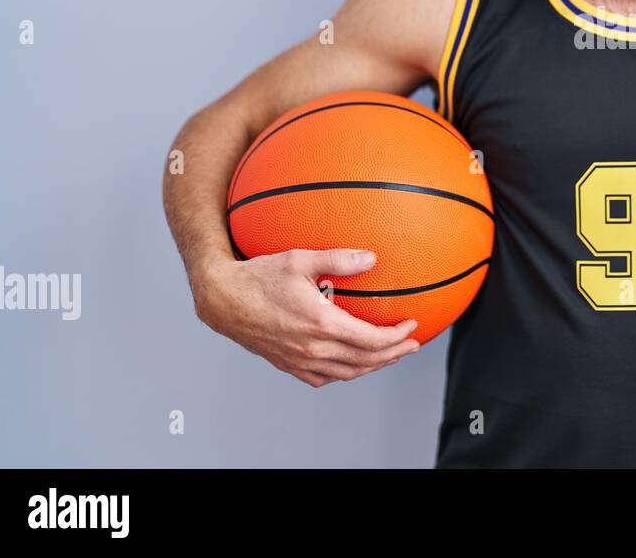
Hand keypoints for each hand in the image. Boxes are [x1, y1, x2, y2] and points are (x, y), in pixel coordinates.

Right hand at [193, 247, 421, 387]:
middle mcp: (312, 348)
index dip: (397, 336)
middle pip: (365, 361)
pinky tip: (354, 363)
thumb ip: (339, 259)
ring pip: (347, 373)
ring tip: (391, 356)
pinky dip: (346, 373)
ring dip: (374, 366)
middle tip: (413, 345)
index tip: (413, 326)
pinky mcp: (287, 364)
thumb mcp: (301, 259)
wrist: (222, 299)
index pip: (372, 340)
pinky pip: (323, 378)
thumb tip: (372, 257)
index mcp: (321, 323)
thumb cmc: (260, 275)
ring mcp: (299, 360)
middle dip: (394, 354)